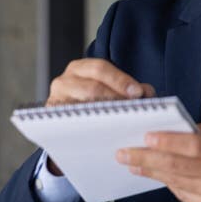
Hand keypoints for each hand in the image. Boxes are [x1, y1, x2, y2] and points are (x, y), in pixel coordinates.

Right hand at [45, 58, 154, 174]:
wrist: (69, 120)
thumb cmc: (93, 100)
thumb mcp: (109, 89)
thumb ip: (130, 89)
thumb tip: (147, 93)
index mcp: (80, 68)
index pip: (100, 69)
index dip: (120, 80)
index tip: (137, 92)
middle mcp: (64, 81)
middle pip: (91, 88)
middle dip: (114, 99)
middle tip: (131, 109)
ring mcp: (56, 101)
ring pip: (81, 108)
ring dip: (103, 115)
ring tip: (120, 122)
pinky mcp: (52, 121)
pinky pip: (70, 124)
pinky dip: (88, 128)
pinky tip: (104, 133)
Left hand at [116, 119, 200, 201]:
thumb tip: (173, 129)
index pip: (193, 145)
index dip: (168, 142)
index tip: (146, 137)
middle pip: (176, 165)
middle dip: (146, 158)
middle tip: (124, 152)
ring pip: (174, 181)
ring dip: (150, 171)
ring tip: (132, 162)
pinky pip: (181, 192)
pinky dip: (167, 182)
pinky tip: (154, 174)